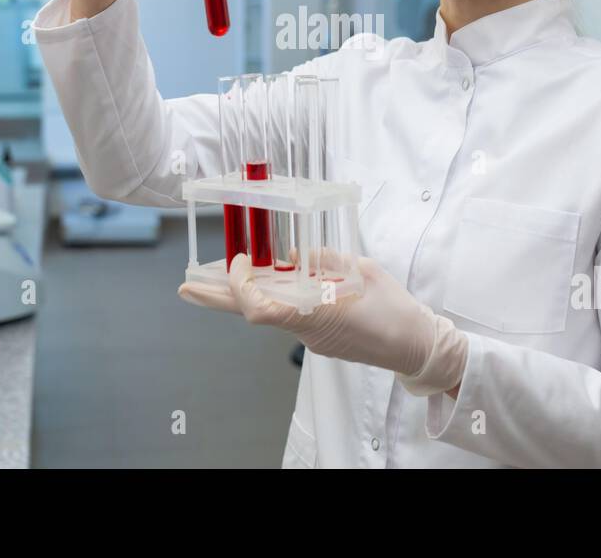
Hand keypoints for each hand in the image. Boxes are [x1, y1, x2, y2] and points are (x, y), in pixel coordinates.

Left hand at [177, 254, 468, 395]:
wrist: (416, 346)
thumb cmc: (394, 310)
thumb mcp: (360, 271)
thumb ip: (324, 261)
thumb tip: (294, 254)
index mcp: (313, 315)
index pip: (259, 309)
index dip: (239, 287)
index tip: (237, 262)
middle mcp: (305, 329)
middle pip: (250, 313)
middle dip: (215, 300)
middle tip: (184, 288)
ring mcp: (312, 337)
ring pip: (269, 311)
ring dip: (244, 294)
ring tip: (220, 277)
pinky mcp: (321, 337)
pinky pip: (289, 314)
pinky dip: (276, 296)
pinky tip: (274, 278)